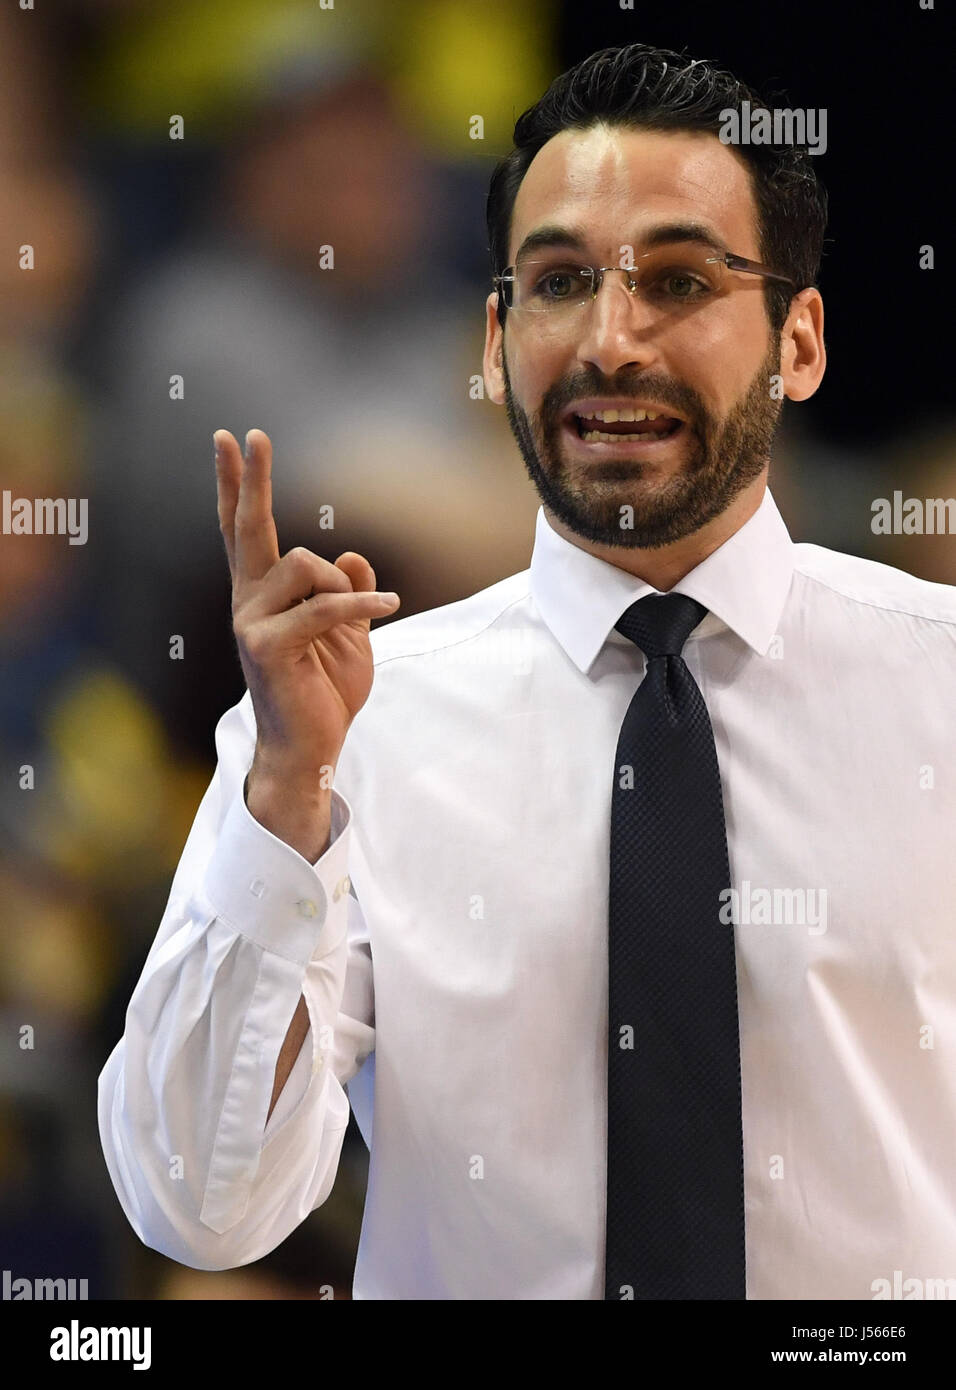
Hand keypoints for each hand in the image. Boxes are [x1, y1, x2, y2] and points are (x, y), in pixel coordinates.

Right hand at [215, 428, 399, 792]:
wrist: (312, 747)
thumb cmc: (325, 692)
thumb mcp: (348, 635)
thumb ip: (346, 593)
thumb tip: (350, 555)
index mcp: (264, 595)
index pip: (244, 531)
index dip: (239, 486)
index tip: (233, 440)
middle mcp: (248, 602)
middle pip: (247, 527)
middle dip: (251, 478)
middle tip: (250, 433)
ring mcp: (252, 624)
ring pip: (303, 564)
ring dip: (339, 585)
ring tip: (358, 616)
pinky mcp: (267, 648)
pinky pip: (325, 607)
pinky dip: (363, 607)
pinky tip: (389, 608)